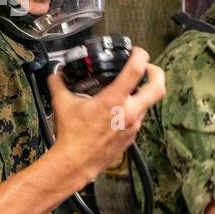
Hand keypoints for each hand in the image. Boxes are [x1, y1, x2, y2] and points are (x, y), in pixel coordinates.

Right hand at [49, 47, 163, 186]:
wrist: (77, 162)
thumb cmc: (71, 136)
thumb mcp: (62, 104)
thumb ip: (58, 84)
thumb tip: (56, 74)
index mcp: (114, 100)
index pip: (136, 70)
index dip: (140, 55)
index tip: (137, 51)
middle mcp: (129, 112)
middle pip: (158, 87)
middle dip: (156, 73)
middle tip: (148, 67)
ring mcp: (134, 125)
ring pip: (148, 103)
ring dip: (142, 93)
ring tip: (129, 89)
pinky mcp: (132, 136)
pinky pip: (138, 117)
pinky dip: (133, 109)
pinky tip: (119, 109)